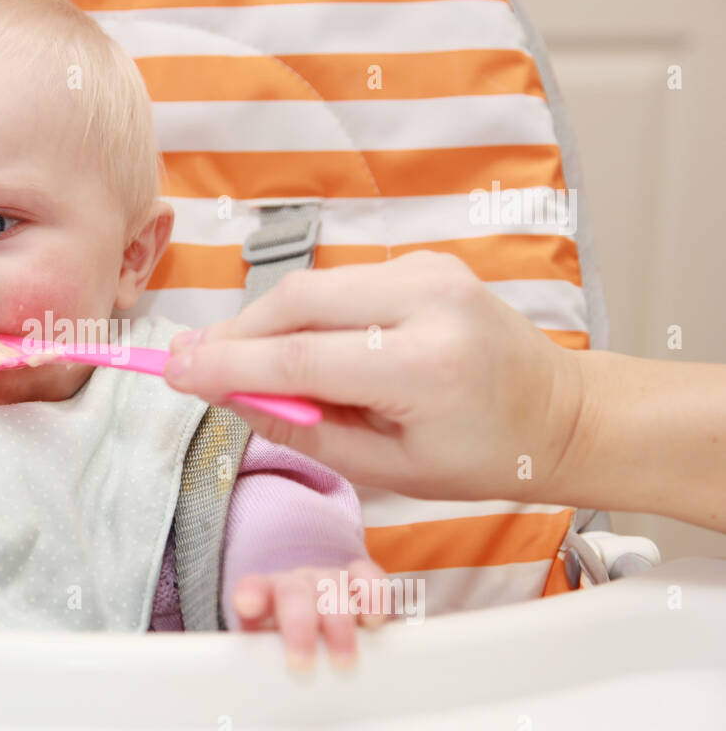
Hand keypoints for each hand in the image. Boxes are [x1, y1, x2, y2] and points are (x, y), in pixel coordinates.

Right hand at [164, 251, 584, 502]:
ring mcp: (428, 271)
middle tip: (186, 363)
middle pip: (296, 302)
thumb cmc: (483, 455)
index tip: (172, 372)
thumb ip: (306, 430)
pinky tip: (287, 344)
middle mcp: (429, 302)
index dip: (227, 364)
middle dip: (234, 333)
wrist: (559, 414)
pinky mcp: (422, 262)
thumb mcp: (390, 469)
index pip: (301, 356)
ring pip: (311, 285)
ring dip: (262, 321)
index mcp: (426, 366)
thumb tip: (231, 395)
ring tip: (227, 358)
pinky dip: (300, 311)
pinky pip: (338, 282)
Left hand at [230, 558, 389, 669]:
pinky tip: (374, 621)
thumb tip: (271, 698)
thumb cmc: (291, 647)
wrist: (318, 623)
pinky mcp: (360, 579)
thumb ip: (267, 667)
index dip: (250, 594)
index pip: (252, 589)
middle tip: (303, 664)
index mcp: (266, 599)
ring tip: (344, 662)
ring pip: (332, 588)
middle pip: (294, 594)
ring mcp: (328, 579)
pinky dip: (372, 596)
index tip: (248, 606)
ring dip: (339, 624)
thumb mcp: (271, 656)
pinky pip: (367, 576)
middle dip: (300, 627)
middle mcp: (296, 585)